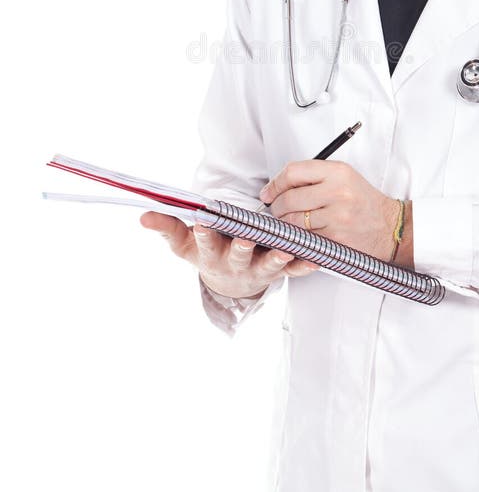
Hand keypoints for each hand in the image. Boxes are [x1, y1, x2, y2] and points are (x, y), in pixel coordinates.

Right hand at [140, 211, 318, 298]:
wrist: (230, 283)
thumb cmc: (207, 253)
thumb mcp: (184, 245)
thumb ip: (167, 227)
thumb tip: (143, 215)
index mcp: (210, 254)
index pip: (203, 244)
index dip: (203, 234)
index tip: (202, 221)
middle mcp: (234, 264)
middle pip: (237, 255)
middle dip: (241, 247)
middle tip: (245, 239)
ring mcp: (257, 270)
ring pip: (268, 266)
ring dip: (277, 258)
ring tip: (286, 250)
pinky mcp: (278, 272)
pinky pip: (293, 270)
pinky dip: (304, 265)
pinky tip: (315, 259)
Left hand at [260, 160, 413, 267]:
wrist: (390, 227)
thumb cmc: (363, 202)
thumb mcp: (343, 178)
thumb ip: (313, 176)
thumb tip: (278, 185)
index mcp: (337, 172)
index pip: (293, 172)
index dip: (275, 183)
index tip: (268, 192)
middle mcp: (337, 191)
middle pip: (289, 198)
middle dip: (275, 207)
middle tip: (274, 210)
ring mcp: (336, 216)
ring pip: (293, 221)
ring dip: (283, 225)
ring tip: (287, 224)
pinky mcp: (335, 238)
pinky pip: (304, 238)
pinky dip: (297, 239)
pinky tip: (299, 237)